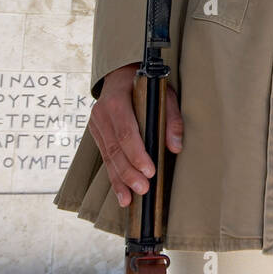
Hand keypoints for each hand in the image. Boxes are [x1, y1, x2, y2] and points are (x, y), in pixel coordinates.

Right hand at [88, 63, 184, 207]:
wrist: (120, 73)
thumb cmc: (145, 84)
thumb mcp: (163, 94)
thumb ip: (171, 118)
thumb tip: (176, 147)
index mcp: (116, 101)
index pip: (126, 132)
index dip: (137, 153)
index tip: (150, 170)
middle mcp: (101, 115)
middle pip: (115, 149)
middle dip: (129, 172)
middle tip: (143, 189)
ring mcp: (96, 126)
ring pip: (108, 157)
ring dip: (120, 180)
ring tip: (130, 199)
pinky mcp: (97, 135)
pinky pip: (105, 159)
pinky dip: (114, 178)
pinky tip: (122, 195)